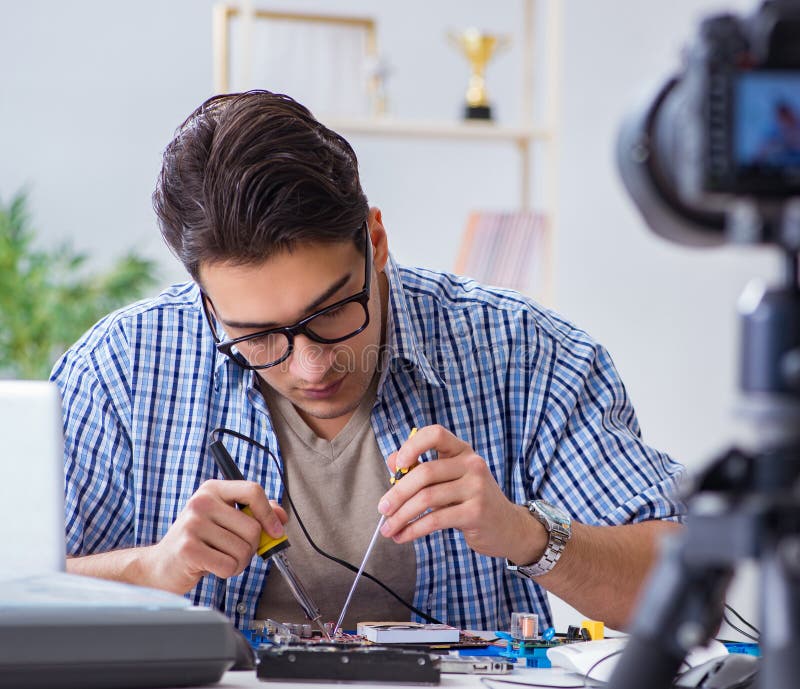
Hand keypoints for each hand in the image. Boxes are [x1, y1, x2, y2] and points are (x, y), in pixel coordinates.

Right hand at [141, 479, 287, 593]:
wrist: (161, 565)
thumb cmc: (198, 542)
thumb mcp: (225, 520)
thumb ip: (254, 514)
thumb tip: (281, 516)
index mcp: (213, 489)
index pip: (252, 491)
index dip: (269, 513)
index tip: (275, 531)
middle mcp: (201, 502)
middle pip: (252, 528)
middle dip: (251, 548)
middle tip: (235, 552)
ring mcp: (192, 524)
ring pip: (243, 550)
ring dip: (239, 562)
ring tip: (220, 558)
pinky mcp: (188, 549)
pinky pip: (229, 565)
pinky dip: (227, 572)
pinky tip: (212, 567)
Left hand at [378, 425, 545, 563]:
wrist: (507, 526)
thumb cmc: (470, 500)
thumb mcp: (448, 480)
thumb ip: (421, 468)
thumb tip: (392, 461)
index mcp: (462, 451)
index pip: (436, 434)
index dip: (413, 445)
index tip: (397, 464)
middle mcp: (472, 464)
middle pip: (425, 472)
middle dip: (398, 493)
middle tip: (382, 509)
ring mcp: (477, 487)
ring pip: (427, 498)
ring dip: (402, 516)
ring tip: (388, 528)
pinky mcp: (476, 512)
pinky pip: (436, 519)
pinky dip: (414, 529)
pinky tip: (403, 536)